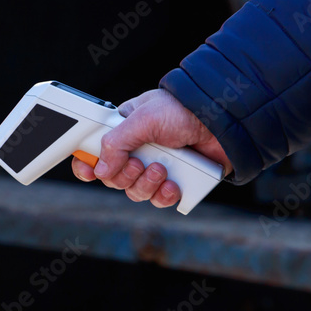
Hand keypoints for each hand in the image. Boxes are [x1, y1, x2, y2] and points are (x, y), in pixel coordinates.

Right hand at [71, 89, 230, 207]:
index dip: (87, 164)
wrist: (223, 122)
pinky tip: (173, 183)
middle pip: (113, 178)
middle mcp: (137, 151)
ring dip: (146, 184)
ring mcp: (155, 167)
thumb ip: (116, 141)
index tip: (89, 170)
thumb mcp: (144, 118)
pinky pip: (158, 200)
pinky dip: (164, 195)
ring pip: (135, 192)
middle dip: (125, 175)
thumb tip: (102, 169)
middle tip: (140, 162)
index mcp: (123, 130)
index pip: (94, 151)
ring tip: (162, 168)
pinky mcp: (174, 182)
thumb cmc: (183, 109)